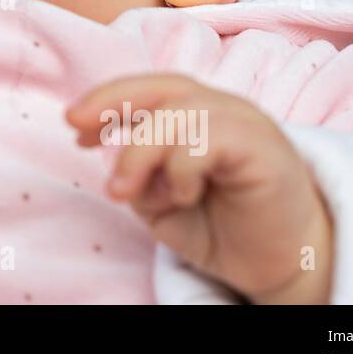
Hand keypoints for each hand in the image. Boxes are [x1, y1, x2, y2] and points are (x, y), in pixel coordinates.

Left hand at [67, 74, 333, 303]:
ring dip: (140, 151)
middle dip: (113, 103)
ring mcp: (246, 123)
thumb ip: (137, 177)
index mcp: (196, 114)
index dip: (108, 99)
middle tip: (79, 132)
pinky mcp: (265, 146)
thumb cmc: (220, 227)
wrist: (278, 265)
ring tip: (125, 191)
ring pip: (180, 112)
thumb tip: (116, 162)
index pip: (148, 89)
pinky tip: (183, 195)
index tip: (74, 125)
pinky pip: (209, 138)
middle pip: (161, 88)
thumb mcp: (160, 202)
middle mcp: (222, 109)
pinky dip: (182, 167)